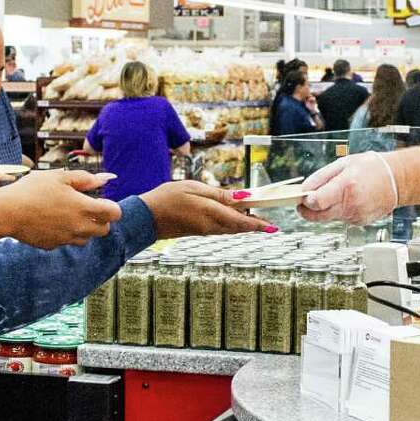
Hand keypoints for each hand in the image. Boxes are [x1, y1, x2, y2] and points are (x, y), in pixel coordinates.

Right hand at [0, 170, 123, 248]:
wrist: (7, 212)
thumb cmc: (32, 190)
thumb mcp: (60, 177)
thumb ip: (86, 179)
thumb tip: (106, 179)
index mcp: (84, 208)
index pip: (114, 214)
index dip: (111, 206)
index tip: (101, 201)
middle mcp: (79, 227)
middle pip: (104, 230)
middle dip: (100, 219)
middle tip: (85, 207)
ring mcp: (66, 239)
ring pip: (86, 238)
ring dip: (84, 228)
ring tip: (67, 214)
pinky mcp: (53, 245)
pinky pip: (67, 242)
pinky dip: (66, 234)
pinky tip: (52, 221)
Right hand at [140, 181, 273, 239]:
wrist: (146, 218)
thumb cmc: (166, 199)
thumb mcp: (193, 188)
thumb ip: (218, 194)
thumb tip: (242, 198)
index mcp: (211, 214)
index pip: (241, 220)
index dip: (259, 224)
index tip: (273, 227)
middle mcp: (210, 226)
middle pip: (239, 227)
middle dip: (254, 225)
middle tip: (269, 223)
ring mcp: (204, 231)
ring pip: (231, 229)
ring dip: (244, 225)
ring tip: (255, 219)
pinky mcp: (199, 232)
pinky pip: (221, 229)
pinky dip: (231, 224)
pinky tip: (234, 217)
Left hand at [297, 152, 399, 224]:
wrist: (397, 179)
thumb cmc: (372, 168)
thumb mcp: (343, 163)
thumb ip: (321, 177)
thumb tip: (304, 190)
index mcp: (346, 187)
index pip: (316, 202)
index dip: (305, 202)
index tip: (301, 198)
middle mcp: (351, 204)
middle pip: (318, 216)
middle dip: (308, 210)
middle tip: (305, 201)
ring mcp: (356, 216)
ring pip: (329, 217)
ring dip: (326, 208)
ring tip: (336, 193)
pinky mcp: (359, 222)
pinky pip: (341, 218)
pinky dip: (339, 211)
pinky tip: (349, 199)